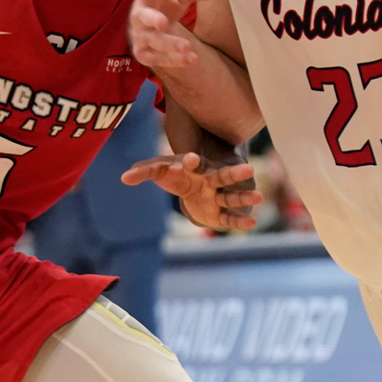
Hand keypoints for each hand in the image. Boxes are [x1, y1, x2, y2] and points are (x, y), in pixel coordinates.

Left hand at [121, 152, 261, 230]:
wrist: (189, 188)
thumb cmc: (174, 174)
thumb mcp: (158, 171)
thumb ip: (143, 171)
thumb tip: (124, 177)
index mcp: (194, 168)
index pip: (192, 163)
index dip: (191, 161)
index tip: (191, 159)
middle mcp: (209, 180)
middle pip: (222, 176)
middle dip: (233, 174)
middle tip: (247, 168)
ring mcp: (216, 197)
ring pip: (230, 197)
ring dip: (243, 197)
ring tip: (258, 197)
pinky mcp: (218, 214)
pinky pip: (229, 217)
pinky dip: (239, 220)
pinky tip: (252, 222)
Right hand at [129, 0, 211, 70]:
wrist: (155, 25)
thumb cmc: (166, 4)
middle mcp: (139, 15)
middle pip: (143, 17)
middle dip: (153, 19)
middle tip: (163, 23)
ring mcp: (140, 35)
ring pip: (153, 41)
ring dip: (170, 45)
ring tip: (188, 46)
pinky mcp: (143, 53)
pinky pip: (156, 59)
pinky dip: (173, 60)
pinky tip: (190, 59)